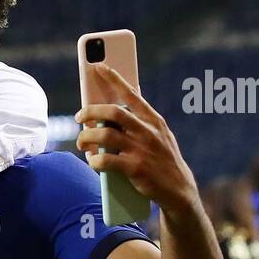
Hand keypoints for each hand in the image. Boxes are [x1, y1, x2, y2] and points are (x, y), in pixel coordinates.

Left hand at [75, 64, 199, 217]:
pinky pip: (105, 160)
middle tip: (79, 118)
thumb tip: (112, 113)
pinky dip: (94, 161)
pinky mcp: (135, 169)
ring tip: (81, 143)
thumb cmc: (162, 162)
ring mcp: (142, 150)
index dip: (114, 79)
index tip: (98, 67)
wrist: (179, 190)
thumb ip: (140, 124)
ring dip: (87, 138)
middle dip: (90, 112)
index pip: (131, 94)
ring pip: (104, 135)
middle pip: (112, 113)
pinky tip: (93, 162)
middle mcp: (148, 131)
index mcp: (154, 120)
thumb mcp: (159, 137)